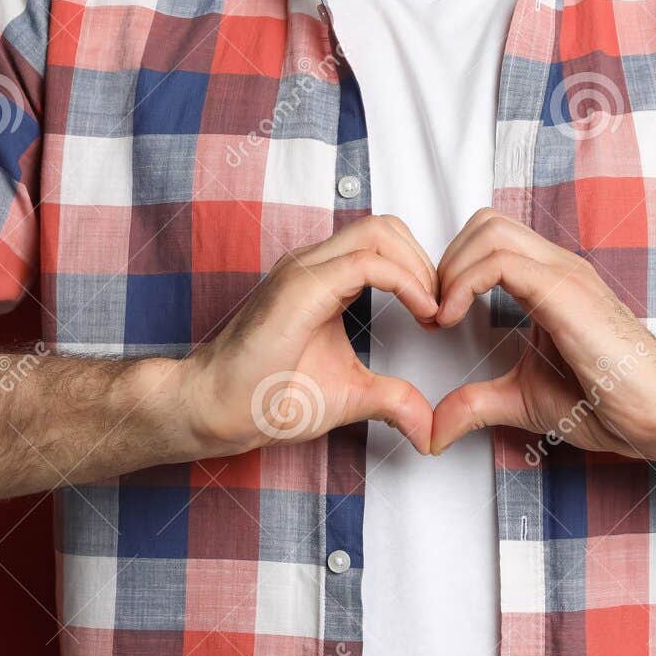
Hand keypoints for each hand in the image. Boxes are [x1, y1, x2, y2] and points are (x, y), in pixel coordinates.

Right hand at [178, 216, 439, 455]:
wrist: (215, 409)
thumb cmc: (265, 397)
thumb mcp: (349, 395)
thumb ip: (391, 400)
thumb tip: (427, 428)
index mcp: (322, 279)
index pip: (384, 244)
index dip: (421, 271)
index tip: (438, 316)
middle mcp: (313, 264)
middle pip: (387, 227)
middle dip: (426, 262)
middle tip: (440, 309)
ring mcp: (304, 271)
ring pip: (380, 233)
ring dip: (419, 268)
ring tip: (432, 311)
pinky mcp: (301, 287)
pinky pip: (366, 263)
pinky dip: (405, 282)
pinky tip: (420, 314)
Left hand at [428, 209, 655, 458]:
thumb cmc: (611, 402)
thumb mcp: (523, 401)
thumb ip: (477, 404)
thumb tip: (434, 430)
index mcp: (550, 283)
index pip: (489, 240)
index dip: (451, 269)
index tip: (436, 318)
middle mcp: (557, 268)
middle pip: (484, 223)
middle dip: (445, 262)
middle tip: (436, 312)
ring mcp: (564, 275)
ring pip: (489, 231)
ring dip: (450, 269)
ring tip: (442, 316)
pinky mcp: (566, 293)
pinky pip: (501, 263)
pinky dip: (462, 284)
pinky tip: (452, 321)